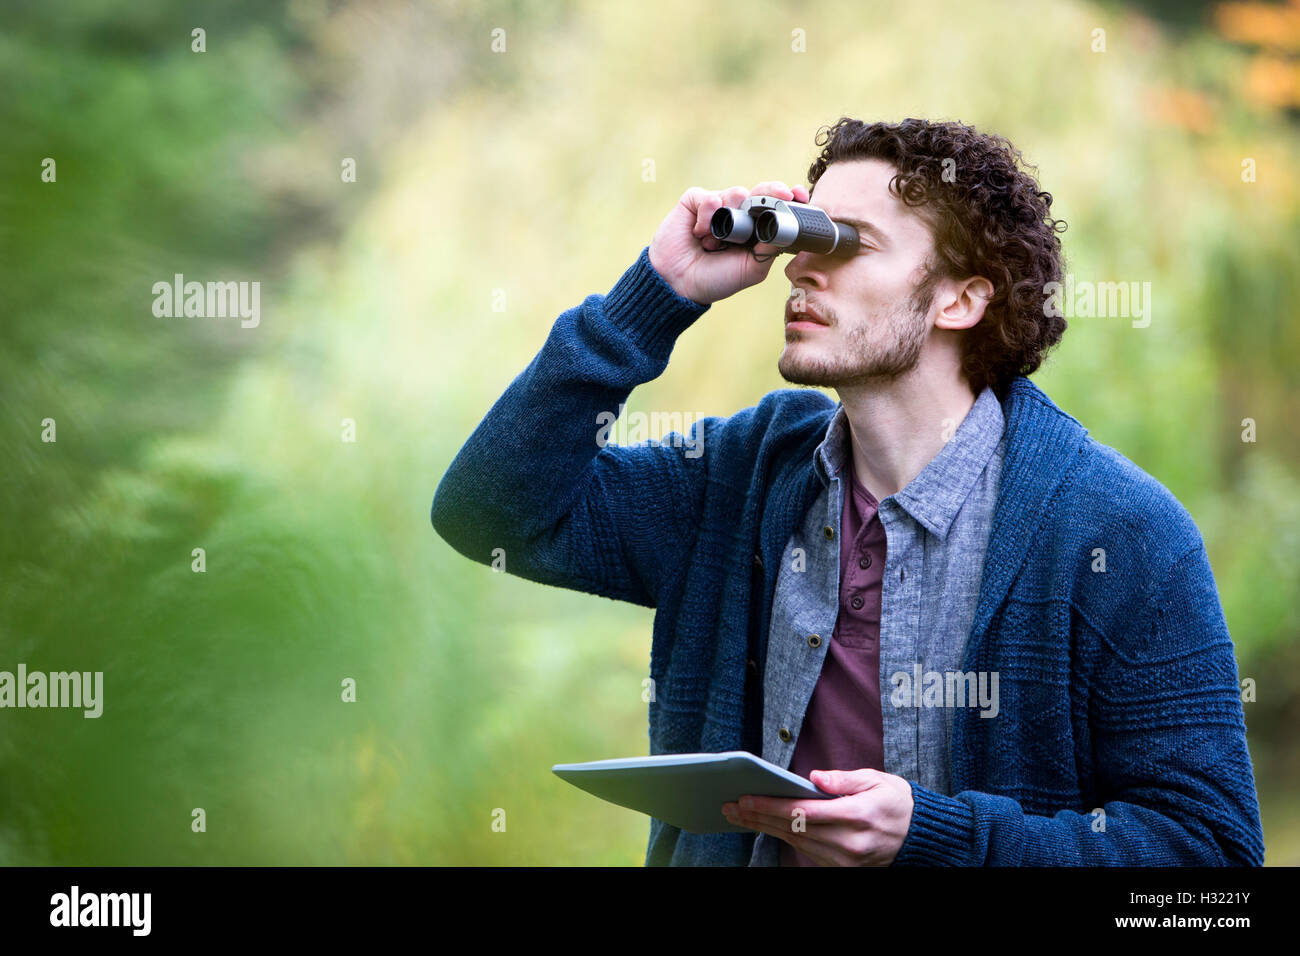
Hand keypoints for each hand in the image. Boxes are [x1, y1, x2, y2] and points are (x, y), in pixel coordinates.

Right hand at [648, 181, 809, 304]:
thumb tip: (786, 228)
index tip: (799, 194)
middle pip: (761, 192)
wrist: (679, 284)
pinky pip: (710, 197)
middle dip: (772, 191)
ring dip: (731, 214)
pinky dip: (708, 214)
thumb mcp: (751, 270)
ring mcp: (717, 207)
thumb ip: (770, 250)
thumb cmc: (715, 280)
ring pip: (737, 192)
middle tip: (782, 194)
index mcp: (754, 230)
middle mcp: (738, 215)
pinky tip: (700, 233)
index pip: (774, 207)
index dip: (787, 197)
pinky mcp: (695, 202)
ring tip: (716, 241)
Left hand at [721, 768, 913, 865]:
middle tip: (729, 807)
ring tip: (740, 816)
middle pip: (793, 830)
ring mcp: (846, 860)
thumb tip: (814, 778)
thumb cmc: (898, 802)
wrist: (920, 836)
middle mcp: (850, 843)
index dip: (771, 806)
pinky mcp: (843, 868)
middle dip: (758, 818)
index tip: (746, 799)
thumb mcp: (877, 780)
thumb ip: (844, 779)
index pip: (803, 812)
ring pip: (796, 843)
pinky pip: (807, 852)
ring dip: (765, 829)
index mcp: (858, 816)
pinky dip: (784, 838)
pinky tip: (766, 826)